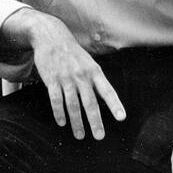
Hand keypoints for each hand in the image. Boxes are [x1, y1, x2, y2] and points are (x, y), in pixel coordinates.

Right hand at [26, 13, 125, 139]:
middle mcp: (82, 76)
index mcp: (94, 71)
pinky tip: (62, 123)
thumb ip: (96, 80)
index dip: (115, 105)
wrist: (51, 36)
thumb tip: (104, 99)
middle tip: (99, 136)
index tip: (121, 118)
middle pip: (90, 102)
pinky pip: (56, 100)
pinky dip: (59, 113)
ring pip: (73, 105)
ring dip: (77, 122)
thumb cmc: (73, 53)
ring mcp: (66, 78)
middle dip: (95, 121)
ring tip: (80, 136)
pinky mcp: (52, 80)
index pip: (107, 90)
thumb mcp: (89, 62)